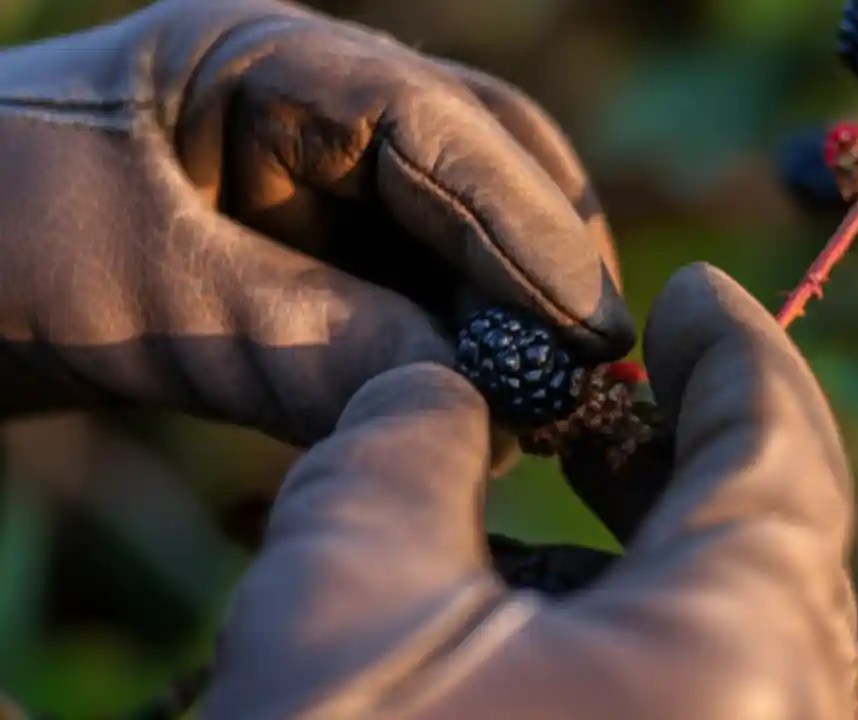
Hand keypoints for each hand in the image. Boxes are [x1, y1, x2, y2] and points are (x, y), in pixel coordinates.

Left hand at [0, 0, 631, 445]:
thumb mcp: (128, 286)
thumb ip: (295, 341)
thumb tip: (463, 406)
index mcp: (270, 59)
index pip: (443, 129)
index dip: (531, 231)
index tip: (592, 336)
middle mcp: (317, 108)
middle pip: (490, 164)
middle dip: (543, 268)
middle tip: (586, 378)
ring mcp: (319, 183)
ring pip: (465, 240)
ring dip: (506, 323)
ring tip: (534, 413)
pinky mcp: (312, 259)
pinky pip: (414, 298)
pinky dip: (451, 356)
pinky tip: (469, 413)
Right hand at [204, 265, 857, 718]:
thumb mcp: (341, 607)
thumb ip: (400, 449)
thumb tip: (436, 386)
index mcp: (736, 664)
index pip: (784, 456)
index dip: (738, 353)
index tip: (693, 294)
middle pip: (779, 545)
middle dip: (693, 447)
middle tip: (617, 382)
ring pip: (746, 632)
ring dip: (657, 546)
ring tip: (558, 494)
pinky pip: (714, 702)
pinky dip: (648, 635)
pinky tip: (541, 626)